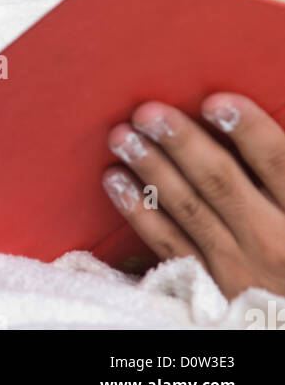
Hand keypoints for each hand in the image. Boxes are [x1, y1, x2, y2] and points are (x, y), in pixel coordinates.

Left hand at [103, 94, 284, 299]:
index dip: (248, 130)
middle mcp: (271, 238)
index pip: (277, 161)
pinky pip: (168, 243)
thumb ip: (280, 168)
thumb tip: (246, 118)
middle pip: (221, 182)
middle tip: (148, 113)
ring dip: (150, 168)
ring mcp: (237, 263)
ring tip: (122, 137)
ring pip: (188, 208)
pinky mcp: (207, 283)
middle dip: (181, 144)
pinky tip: (115, 180)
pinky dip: (138, 211)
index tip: (215, 102)